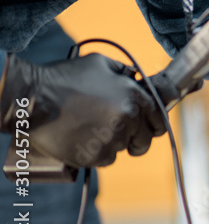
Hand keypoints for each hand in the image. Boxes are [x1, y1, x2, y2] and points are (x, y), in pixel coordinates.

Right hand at [0, 53, 163, 166]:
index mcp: (134, 96)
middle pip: (144, 139)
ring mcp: (112, 139)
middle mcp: (128, 118)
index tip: (149, 128)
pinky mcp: (95, 156)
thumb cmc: (64, 78)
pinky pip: (105, 159)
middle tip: (119, 134)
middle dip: (135, 138)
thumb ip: (123, 72)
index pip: (159, 118)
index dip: (155, 124)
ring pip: (122, 149)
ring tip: (90, 131)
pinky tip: (82, 140)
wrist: (34, 99)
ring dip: (112, 143)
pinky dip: (96, 153)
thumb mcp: (100, 63)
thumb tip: (134, 77)